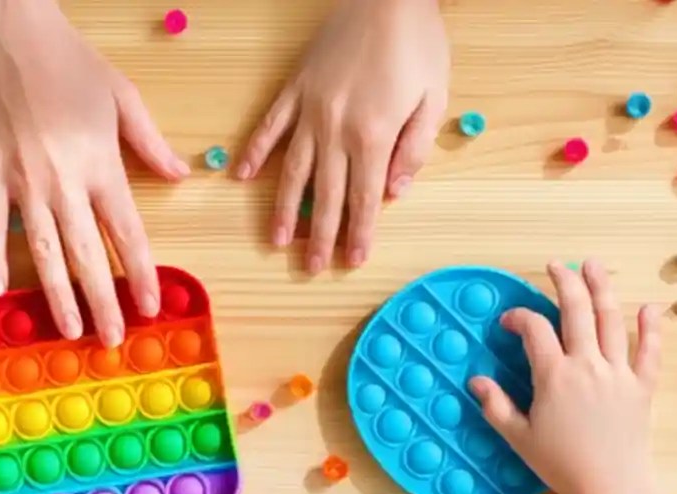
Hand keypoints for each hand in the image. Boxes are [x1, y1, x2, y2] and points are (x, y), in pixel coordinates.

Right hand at [0, 0, 188, 344]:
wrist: (12, 33)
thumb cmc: (72, 63)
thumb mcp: (124, 98)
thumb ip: (151, 144)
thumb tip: (179, 178)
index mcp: (101, 165)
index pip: (127, 233)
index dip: (141, 274)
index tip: (151, 307)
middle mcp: (64, 182)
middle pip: (87, 255)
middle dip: (102, 302)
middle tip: (112, 340)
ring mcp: (22, 181)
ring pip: (42, 251)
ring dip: (56, 296)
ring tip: (66, 332)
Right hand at [236, 0, 448, 272]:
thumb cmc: (418, 44)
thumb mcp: (433, 98)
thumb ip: (413, 149)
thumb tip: (394, 192)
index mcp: (373, 134)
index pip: (365, 197)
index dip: (359, 231)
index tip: (352, 261)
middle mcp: (336, 128)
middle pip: (325, 193)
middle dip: (320, 234)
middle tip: (312, 267)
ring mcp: (310, 108)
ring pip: (293, 169)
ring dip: (283, 207)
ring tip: (277, 239)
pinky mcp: (294, 88)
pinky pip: (270, 127)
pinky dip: (255, 153)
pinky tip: (242, 178)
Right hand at [469, 261, 661, 493]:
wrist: (611, 487)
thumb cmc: (562, 465)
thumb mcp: (519, 437)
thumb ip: (496, 406)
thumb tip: (476, 382)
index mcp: (554, 375)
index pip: (534, 330)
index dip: (518, 317)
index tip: (509, 322)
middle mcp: (587, 364)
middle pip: (576, 310)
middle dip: (564, 281)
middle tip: (556, 265)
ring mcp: (618, 372)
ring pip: (611, 320)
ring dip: (602, 288)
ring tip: (594, 265)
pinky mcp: (642, 386)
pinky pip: (650, 351)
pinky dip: (651, 328)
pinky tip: (649, 308)